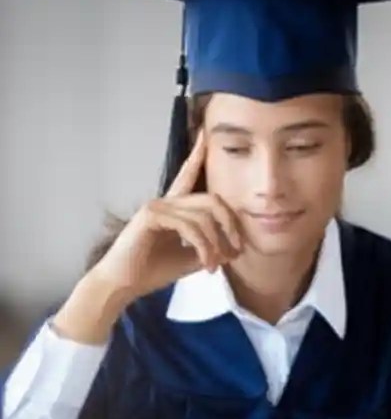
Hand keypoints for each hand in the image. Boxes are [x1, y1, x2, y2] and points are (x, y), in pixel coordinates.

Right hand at [88, 130, 244, 302]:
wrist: (125, 284)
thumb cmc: (154, 270)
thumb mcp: (192, 258)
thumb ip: (212, 248)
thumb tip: (235, 249)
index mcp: (174, 207)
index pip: (188, 175)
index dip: (197, 155)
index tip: (205, 134)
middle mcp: (166, 201)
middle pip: (212, 200)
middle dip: (231, 224)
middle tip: (236, 250)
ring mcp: (157, 206)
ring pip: (204, 217)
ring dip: (216, 245)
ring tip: (214, 266)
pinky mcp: (150, 216)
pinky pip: (189, 226)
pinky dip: (203, 247)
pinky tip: (205, 263)